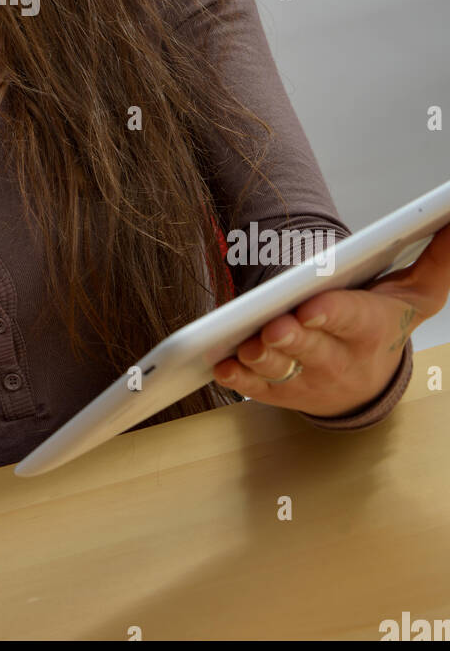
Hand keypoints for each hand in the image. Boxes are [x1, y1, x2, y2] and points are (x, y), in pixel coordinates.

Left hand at [212, 221, 449, 416]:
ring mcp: (309, 379)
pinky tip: (222, 365)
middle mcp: (341, 360)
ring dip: (261, 359)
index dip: (332, 314)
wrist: (370, 384)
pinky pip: (258, 388)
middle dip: (292, 338)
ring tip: (246, 344)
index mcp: (371, 330)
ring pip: (282, 370)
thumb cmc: (387, 325)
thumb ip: (440, 258)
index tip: (311, 307)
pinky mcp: (282, 392)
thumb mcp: (420, 294)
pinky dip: (239, 378)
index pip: (353, 320)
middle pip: (313, 349)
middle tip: (273, 326)